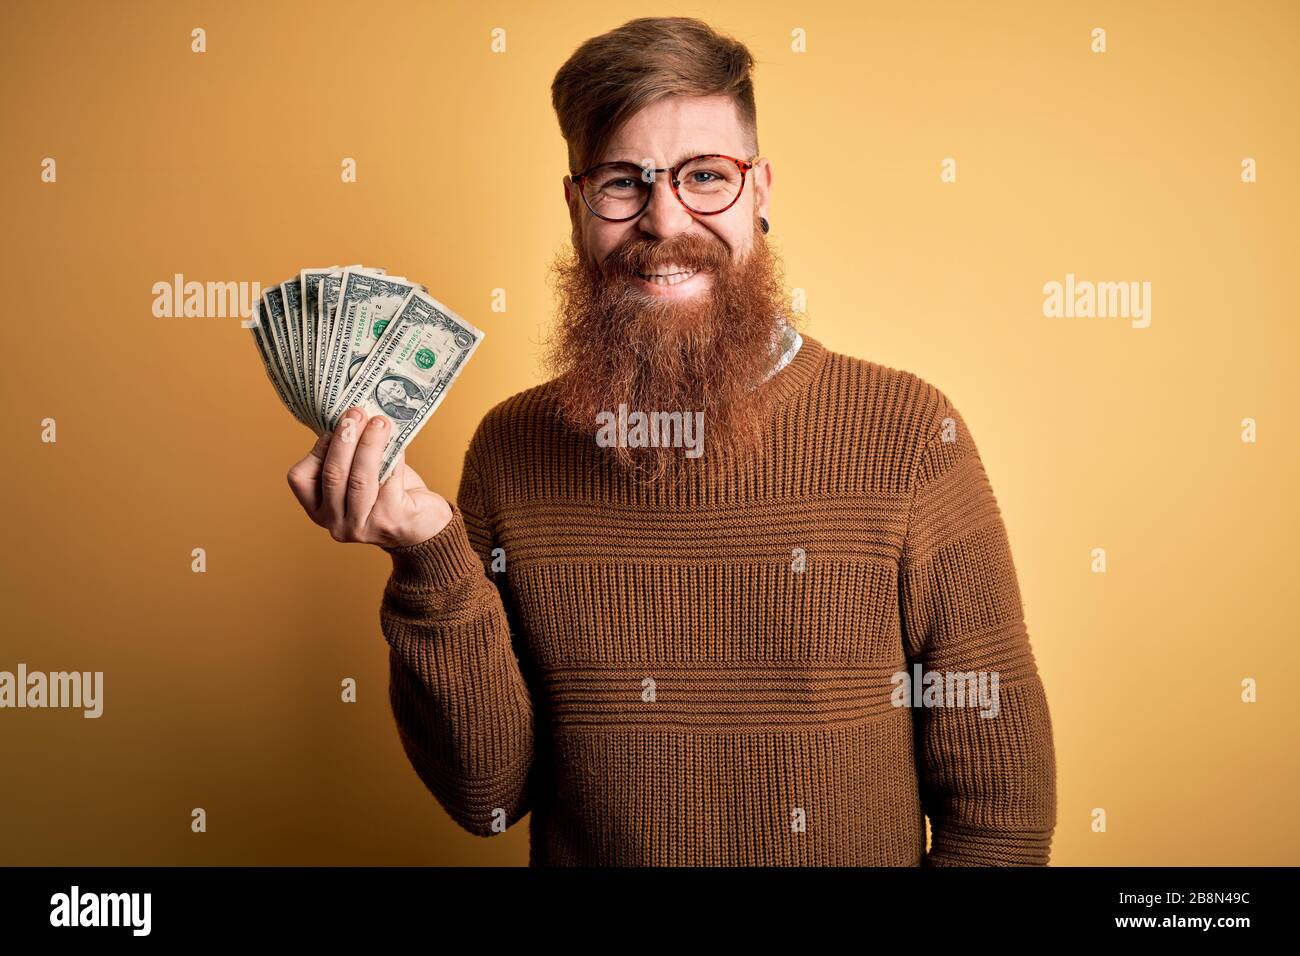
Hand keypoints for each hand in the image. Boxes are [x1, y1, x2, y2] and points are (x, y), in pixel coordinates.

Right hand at [286, 407, 453, 547]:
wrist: (423, 523)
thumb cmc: (388, 494)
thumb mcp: (357, 476)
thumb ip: (347, 456)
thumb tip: (349, 418)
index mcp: (319, 510)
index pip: (301, 478)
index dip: (318, 449)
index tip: (337, 425)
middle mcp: (335, 524)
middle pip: (332, 475)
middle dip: (345, 439)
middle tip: (356, 412)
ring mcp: (361, 527)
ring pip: (359, 479)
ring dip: (369, 444)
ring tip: (379, 422)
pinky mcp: (389, 521)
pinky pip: (388, 481)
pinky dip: (393, 457)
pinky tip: (398, 443)